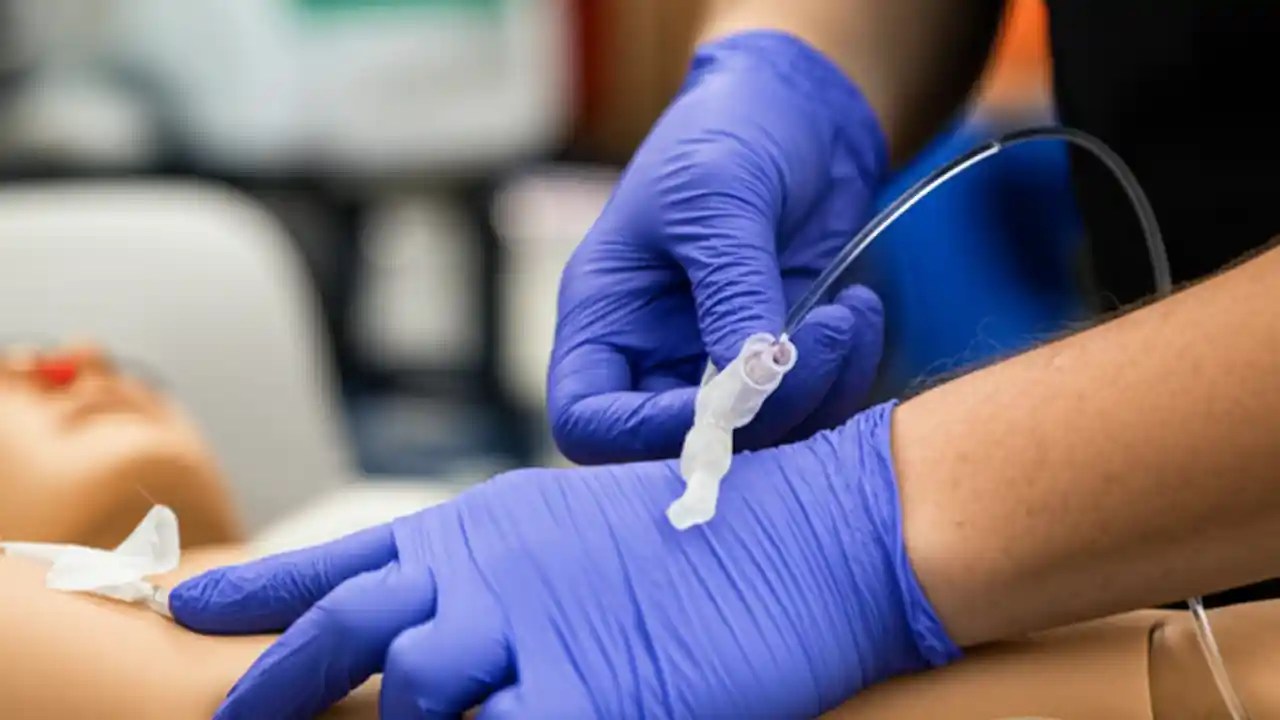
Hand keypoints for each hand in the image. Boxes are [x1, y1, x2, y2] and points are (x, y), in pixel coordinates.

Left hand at [170, 402, 957, 718]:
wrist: (806, 532)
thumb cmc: (702, 524)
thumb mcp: (574, 529)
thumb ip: (497, 572)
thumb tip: (441, 624)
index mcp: (483, 528)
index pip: (346, 560)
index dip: (262, 591)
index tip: (191, 607)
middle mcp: (490, 572)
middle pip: (349, 629)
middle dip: (278, 680)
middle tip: (230, 717)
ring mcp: (533, 633)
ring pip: (418, 695)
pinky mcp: (590, 696)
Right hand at [549, 31, 888, 463]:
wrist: (803, 112)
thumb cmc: (731, 132)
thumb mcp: (716, 195)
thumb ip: (731, 286)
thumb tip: (752, 375)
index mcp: (606, 317)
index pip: (588, 421)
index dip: (645, 436)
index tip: (721, 401)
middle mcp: (654, 356)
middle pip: (679, 446)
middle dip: (758, 418)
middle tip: (811, 349)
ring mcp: (720, 364)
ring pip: (758, 439)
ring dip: (815, 396)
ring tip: (847, 317)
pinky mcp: (781, 362)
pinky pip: (809, 408)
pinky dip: (842, 378)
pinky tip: (857, 313)